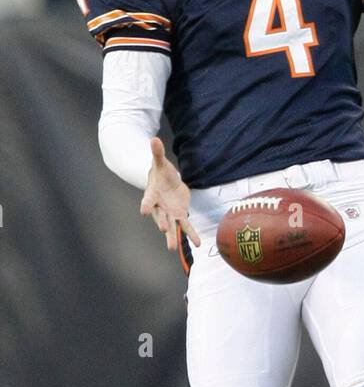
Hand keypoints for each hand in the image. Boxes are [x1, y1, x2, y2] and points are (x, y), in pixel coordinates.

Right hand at [140, 137, 200, 252]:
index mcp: (152, 195)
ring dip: (174, 237)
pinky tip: (197, 244)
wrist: (166, 182)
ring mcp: (169, 213)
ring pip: (172, 226)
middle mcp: (159, 207)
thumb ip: (157, 153)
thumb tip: (153, 138)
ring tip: (173, 248)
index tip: (144, 210)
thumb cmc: (160, 172)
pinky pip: (186, 226)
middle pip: (160, 216)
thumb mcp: (160, 162)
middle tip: (164, 231)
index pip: (148, 200)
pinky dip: (191, 235)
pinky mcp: (180, 215)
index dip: (146, 204)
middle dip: (162, 223)